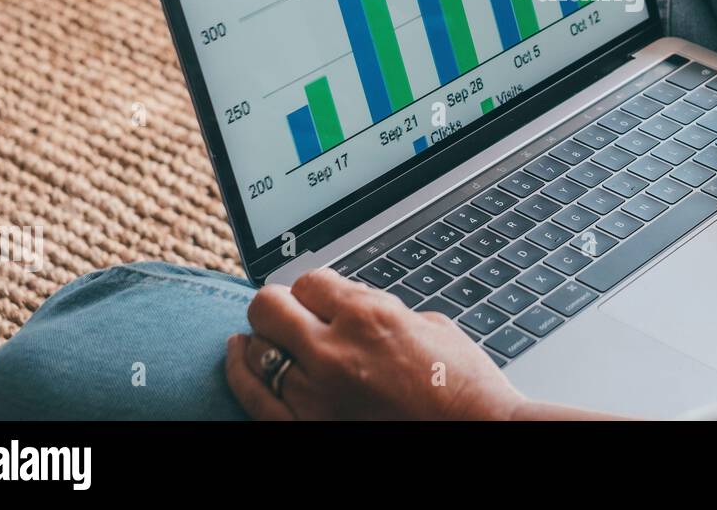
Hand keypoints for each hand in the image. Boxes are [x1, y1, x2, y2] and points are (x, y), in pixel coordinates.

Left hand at [225, 268, 524, 419]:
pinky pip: (253, 396)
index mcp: (368, 317)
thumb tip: (355, 307)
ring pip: (257, 350)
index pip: (308, 281)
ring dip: (265, 339)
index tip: (319, 297)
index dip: (315, 289)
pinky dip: (240, 371)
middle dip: (278, 305)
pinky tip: (238, 355)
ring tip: (267, 336)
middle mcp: (333, 352)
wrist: (477, 434)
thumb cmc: (464, 385)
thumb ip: (382, 311)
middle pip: (269, 307)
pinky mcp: (305, 428)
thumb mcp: (429, 326)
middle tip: (288, 313)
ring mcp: (314, 395)